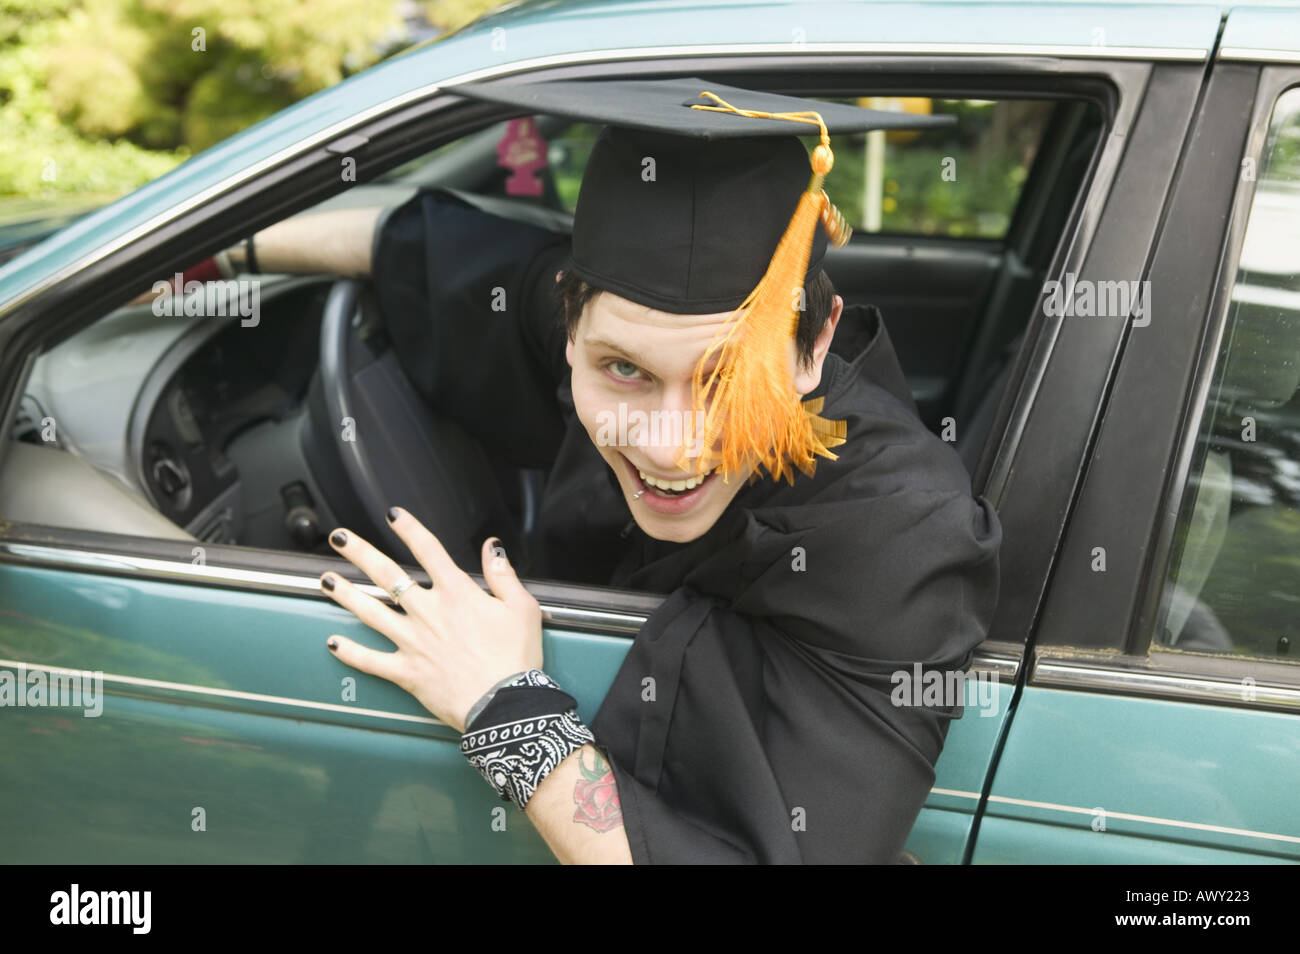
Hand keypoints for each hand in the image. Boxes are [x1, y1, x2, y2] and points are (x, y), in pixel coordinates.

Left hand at [319, 508, 542, 732]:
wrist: (504, 703)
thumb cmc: (515, 658)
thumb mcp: (521, 607)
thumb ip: (503, 574)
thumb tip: (492, 546)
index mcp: (457, 593)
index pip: (429, 550)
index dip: (409, 529)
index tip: (394, 516)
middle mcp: (428, 612)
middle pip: (386, 574)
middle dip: (360, 552)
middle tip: (339, 537)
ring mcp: (412, 641)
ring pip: (370, 612)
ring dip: (345, 594)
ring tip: (325, 580)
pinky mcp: (406, 672)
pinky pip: (371, 661)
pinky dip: (350, 652)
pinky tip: (333, 643)